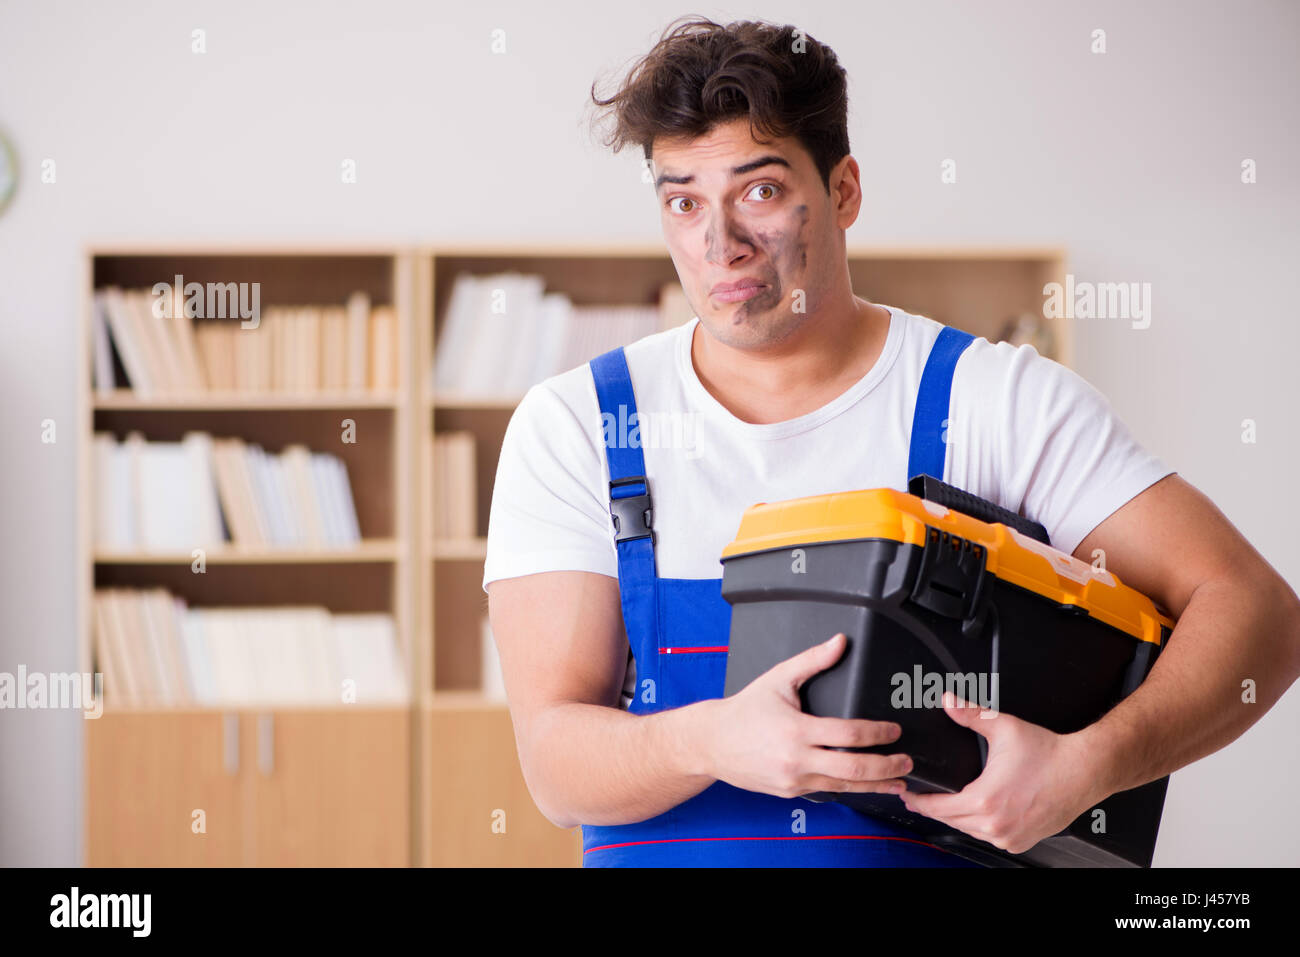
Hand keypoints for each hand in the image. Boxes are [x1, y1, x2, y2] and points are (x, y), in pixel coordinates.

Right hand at [702, 633, 912, 798]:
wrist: (712, 743)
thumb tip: (840, 642)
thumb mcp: (778, 679)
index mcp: (796, 730)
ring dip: (875, 785)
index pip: (849, 733)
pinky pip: (827, 792)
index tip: (894, 731)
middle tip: (906, 761)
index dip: (878, 733)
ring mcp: (794, 781)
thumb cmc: (745, 710)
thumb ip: (812, 661)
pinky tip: (865, 786)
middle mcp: (796, 759)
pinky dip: (849, 789)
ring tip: (898, 781)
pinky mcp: (790, 793)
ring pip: (844, 787)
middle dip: (887, 766)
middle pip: (854, 768)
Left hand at [897, 691, 1107, 853]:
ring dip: (957, 818)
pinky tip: (978, 813)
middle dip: (934, 808)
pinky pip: (991, 838)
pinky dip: (981, 826)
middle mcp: (995, 825)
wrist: (1084, 770)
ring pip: (970, 830)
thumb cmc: (1049, 753)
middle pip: (950, 820)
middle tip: (920, 797)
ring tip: (946, 803)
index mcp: (984, 800)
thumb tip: (949, 702)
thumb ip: (971, 714)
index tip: (908, 794)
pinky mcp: (1022, 841)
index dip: (919, 800)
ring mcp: (1009, 837)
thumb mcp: (1003, 727)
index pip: (937, 807)